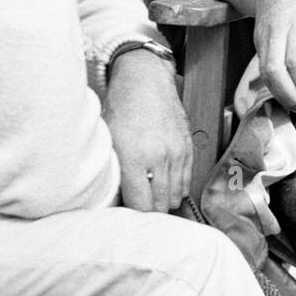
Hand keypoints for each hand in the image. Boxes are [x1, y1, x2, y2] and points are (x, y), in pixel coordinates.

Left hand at [103, 49, 192, 212]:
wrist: (145, 80)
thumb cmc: (121, 107)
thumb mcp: (108, 141)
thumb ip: (114, 172)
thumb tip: (116, 199)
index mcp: (135, 157)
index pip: (141, 204)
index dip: (133, 215)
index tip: (126, 215)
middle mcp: (160, 157)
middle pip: (160, 203)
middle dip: (149, 211)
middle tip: (137, 210)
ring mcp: (177, 152)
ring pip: (175, 195)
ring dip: (163, 201)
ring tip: (150, 199)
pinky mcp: (187, 147)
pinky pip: (187, 180)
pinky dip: (176, 188)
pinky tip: (164, 186)